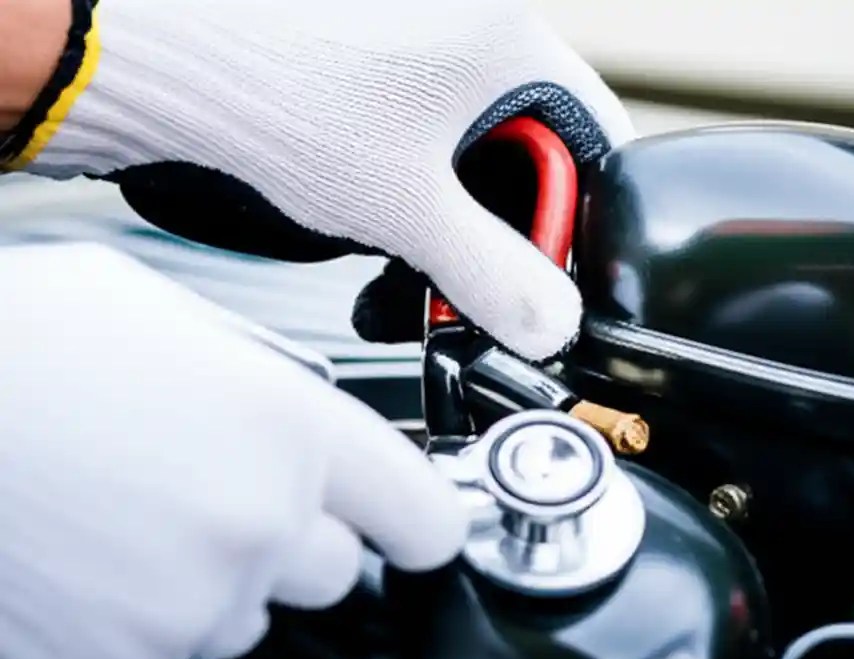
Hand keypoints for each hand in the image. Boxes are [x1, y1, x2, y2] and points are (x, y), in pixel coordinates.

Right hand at [0, 243, 467, 658]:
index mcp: (289, 426)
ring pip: (247, 615)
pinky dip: (134, 628)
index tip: (406, 522)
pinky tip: (84, 564)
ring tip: (121, 516)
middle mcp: (257, 524)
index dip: (415, 518)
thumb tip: (309, 421)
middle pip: (336, 572)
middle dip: (289, 539)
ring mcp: (190, 607)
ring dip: (206, 580)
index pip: (424, 516)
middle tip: (206, 492)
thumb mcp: (171, 315)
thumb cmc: (20, 347)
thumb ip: (269, 381)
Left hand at [1, 0, 633, 360]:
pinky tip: (371, 229)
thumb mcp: (406, 212)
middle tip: (464, 285)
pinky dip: (410, 193)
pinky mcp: (368, 67)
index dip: (577, 218)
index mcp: (506, 41)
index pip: (593, 137)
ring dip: (449, 223)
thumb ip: (495, 278)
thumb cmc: (269, 101)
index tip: (542, 274)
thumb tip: (556, 324)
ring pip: (471, 152)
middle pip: (530, 149)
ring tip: (403, 265)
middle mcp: (470, 27)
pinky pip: (422, 139)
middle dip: (501, 230)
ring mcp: (416, 44)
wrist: (151, 65)